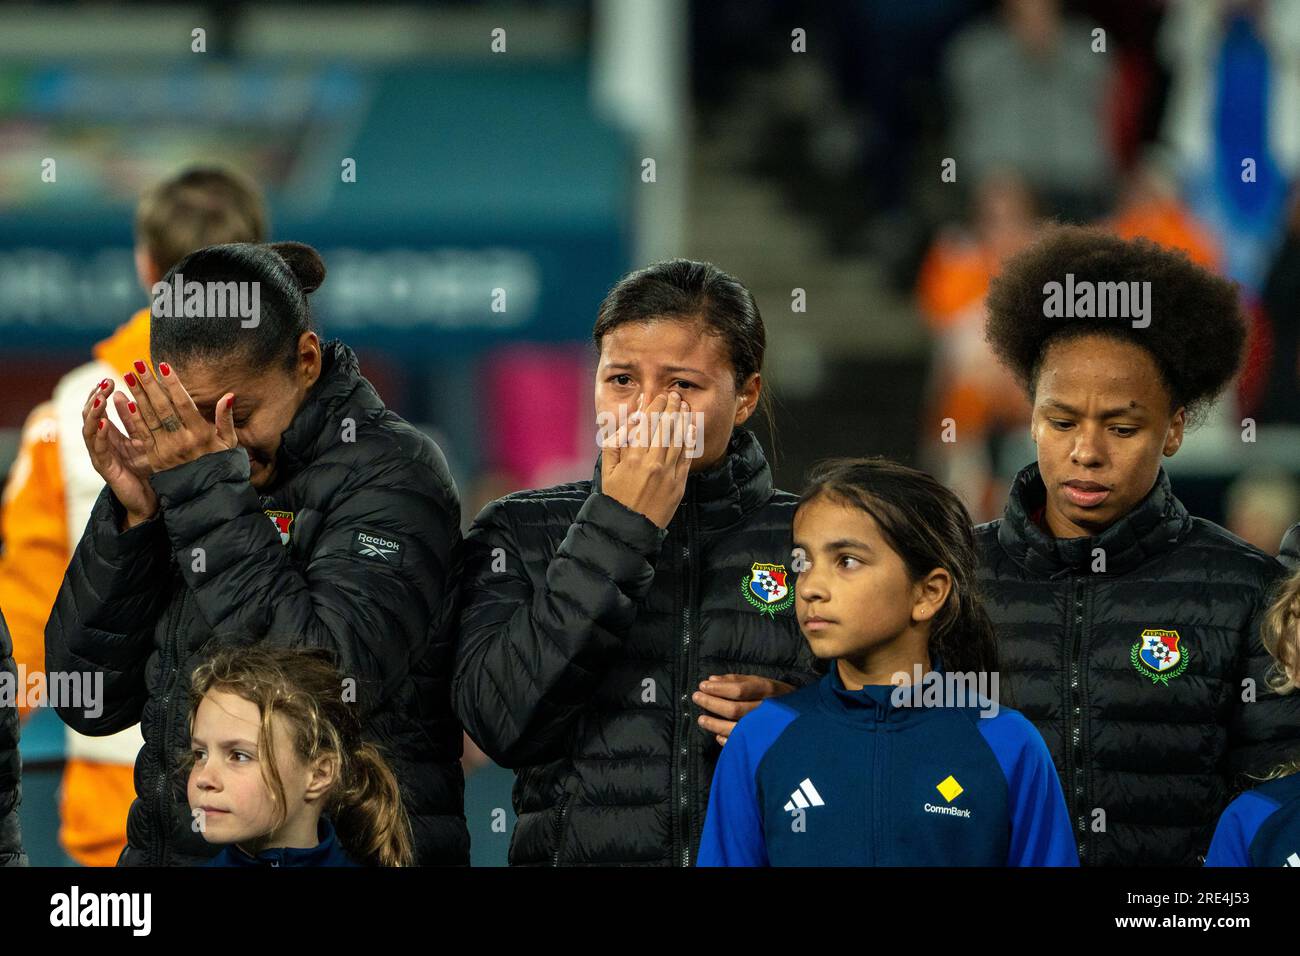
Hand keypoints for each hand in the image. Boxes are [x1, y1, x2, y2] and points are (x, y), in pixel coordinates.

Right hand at [81, 378, 158, 527]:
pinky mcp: (106, 468)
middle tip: (105, 381)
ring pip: (89, 429)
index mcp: (114, 436)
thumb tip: (147, 395)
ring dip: (94, 411)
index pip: (101, 409)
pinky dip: (99, 433)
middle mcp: (104, 444)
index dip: (103, 393)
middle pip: (91, 415)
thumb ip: (145, 420)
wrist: (153, 502)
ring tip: (100, 397)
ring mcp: (102, 456)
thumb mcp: (150, 440)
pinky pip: (99, 448)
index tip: (110, 377)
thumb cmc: (154, 471)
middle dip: (96, 397)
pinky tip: (103, 421)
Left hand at [119, 359, 237, 474]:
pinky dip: (132, 418)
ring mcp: (166, 450)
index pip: (184, 404)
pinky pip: (141, 434)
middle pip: (163, 407)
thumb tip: (228, 396)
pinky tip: (124, 401)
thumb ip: (226, 419)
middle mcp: (182, 440)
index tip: (163, 366)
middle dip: (150, 384)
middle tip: (138, 363)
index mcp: (201, 434)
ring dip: (137, 396)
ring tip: (128, 375)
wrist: (206, 494)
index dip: (173, 384)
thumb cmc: (220, 463)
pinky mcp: (154, 458)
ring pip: (149, 418)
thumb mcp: (229, 443)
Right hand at [600, 390, 693, 528]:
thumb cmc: (616, 497)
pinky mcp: (679, 484)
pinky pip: (686, 457)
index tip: (659, 396)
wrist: (630, 527)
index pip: (647, 425)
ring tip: (684, 406)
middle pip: (665, 428)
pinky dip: (689, 440)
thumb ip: (615, 444)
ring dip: (682, 420)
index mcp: (633, 458)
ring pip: (678, 440)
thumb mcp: (607, 469)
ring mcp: (668, 474)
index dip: (655, 408)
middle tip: (674, 395)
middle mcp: (653, 463)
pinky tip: (690, 428)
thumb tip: (629, 422)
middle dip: (670, 408)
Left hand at [693, 674, 796, 745]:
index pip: (739, 690)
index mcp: (769, 690)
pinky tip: (718, 736)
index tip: (702, 686)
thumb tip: (711, 680)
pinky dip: (728, 741)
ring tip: (701, 720)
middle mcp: (768, 710)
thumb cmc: (780, 697)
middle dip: (712, 704)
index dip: (719, 688)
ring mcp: (766, 729)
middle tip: (696, 698)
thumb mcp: (762, 682)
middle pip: (734, 709)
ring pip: (735, 729)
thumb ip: (737, 680)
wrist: (807, 720)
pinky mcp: (765, 744)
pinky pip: (742, 745)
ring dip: (714, 725)